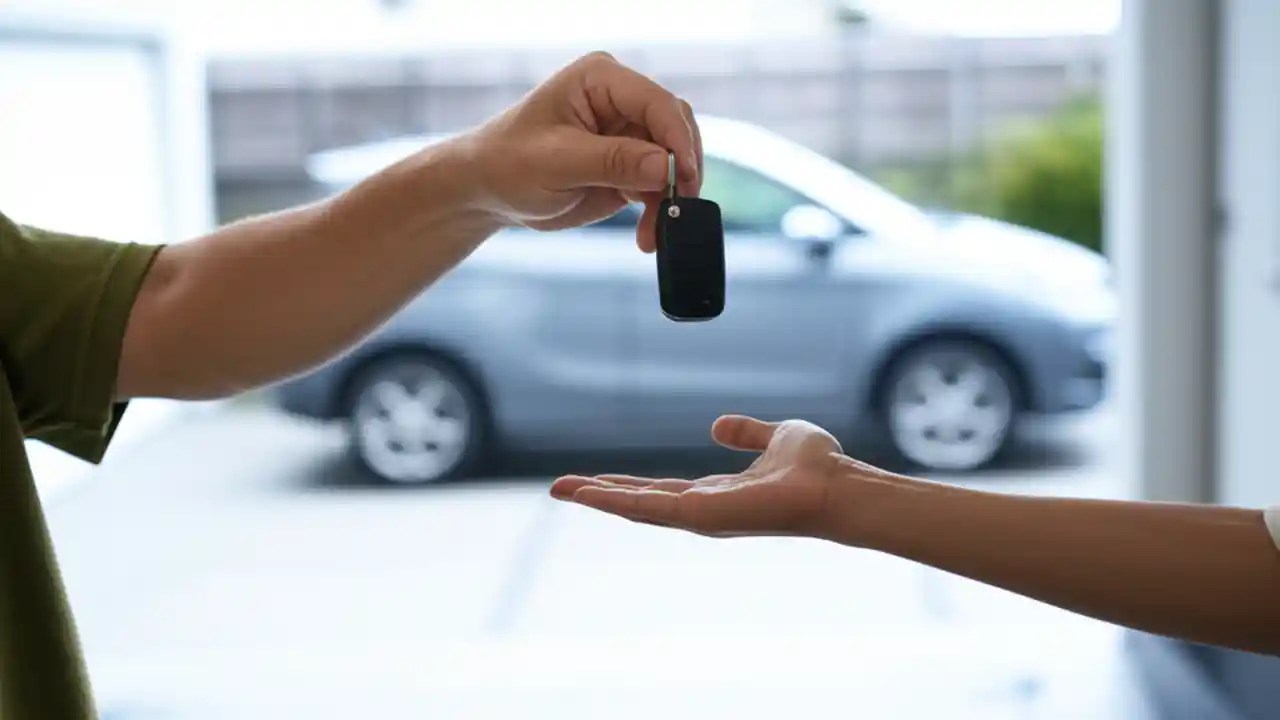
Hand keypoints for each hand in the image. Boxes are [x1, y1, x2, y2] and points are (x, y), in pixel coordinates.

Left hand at [457, 51, 701, 251]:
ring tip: (653, 234)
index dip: (677, 139)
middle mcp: (620, 100)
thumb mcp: (557, 162)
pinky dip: (659, 212)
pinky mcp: (629, 165)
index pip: (656, 102)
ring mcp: (627, 133)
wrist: (489, 190)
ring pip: (674, 162)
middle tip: (675, 211)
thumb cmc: (509, 163)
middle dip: (681, 171)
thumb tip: (666, 166)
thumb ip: (613, 161)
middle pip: (675, 129)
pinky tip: (647, 236)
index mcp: (600, 79)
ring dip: (671, 200)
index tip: (684, 178)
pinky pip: (661, 186)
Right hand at [550, 415, 853, 537]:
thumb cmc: (817, 468)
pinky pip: (649, 507)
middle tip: (560, 488)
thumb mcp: (776, 437)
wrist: (835, 486)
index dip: (624, 486)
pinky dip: (615, 502)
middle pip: (639, 503)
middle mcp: (703, 509)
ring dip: (597, 498)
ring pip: (636, 508)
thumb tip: (717, 426)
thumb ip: (747, 433)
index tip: (593, 481)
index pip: (659, 491)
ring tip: (561, 489)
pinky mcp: (701, 515)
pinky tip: (588, 495)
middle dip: (599, 495)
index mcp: (716, 493)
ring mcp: (700, 516)